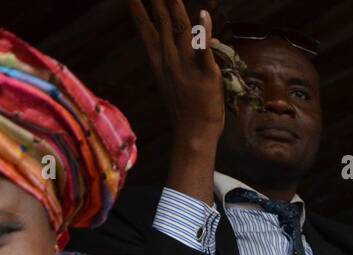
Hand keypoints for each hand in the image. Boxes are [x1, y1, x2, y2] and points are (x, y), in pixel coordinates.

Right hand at [129, 0, 224, 146]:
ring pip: (180, 28)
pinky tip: (203, 13)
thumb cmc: (188, 109)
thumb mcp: (180, 79)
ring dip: (173, 6)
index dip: (136, 9)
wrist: (194, 133)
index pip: (145, 28)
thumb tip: (204, 37)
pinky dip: (204, 30)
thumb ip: (189, 56)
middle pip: (160, 21)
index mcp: (160, 61)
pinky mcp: (206, 73)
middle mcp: (169, 59)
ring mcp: (186, 65)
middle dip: (153, 1)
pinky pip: (204, 48)